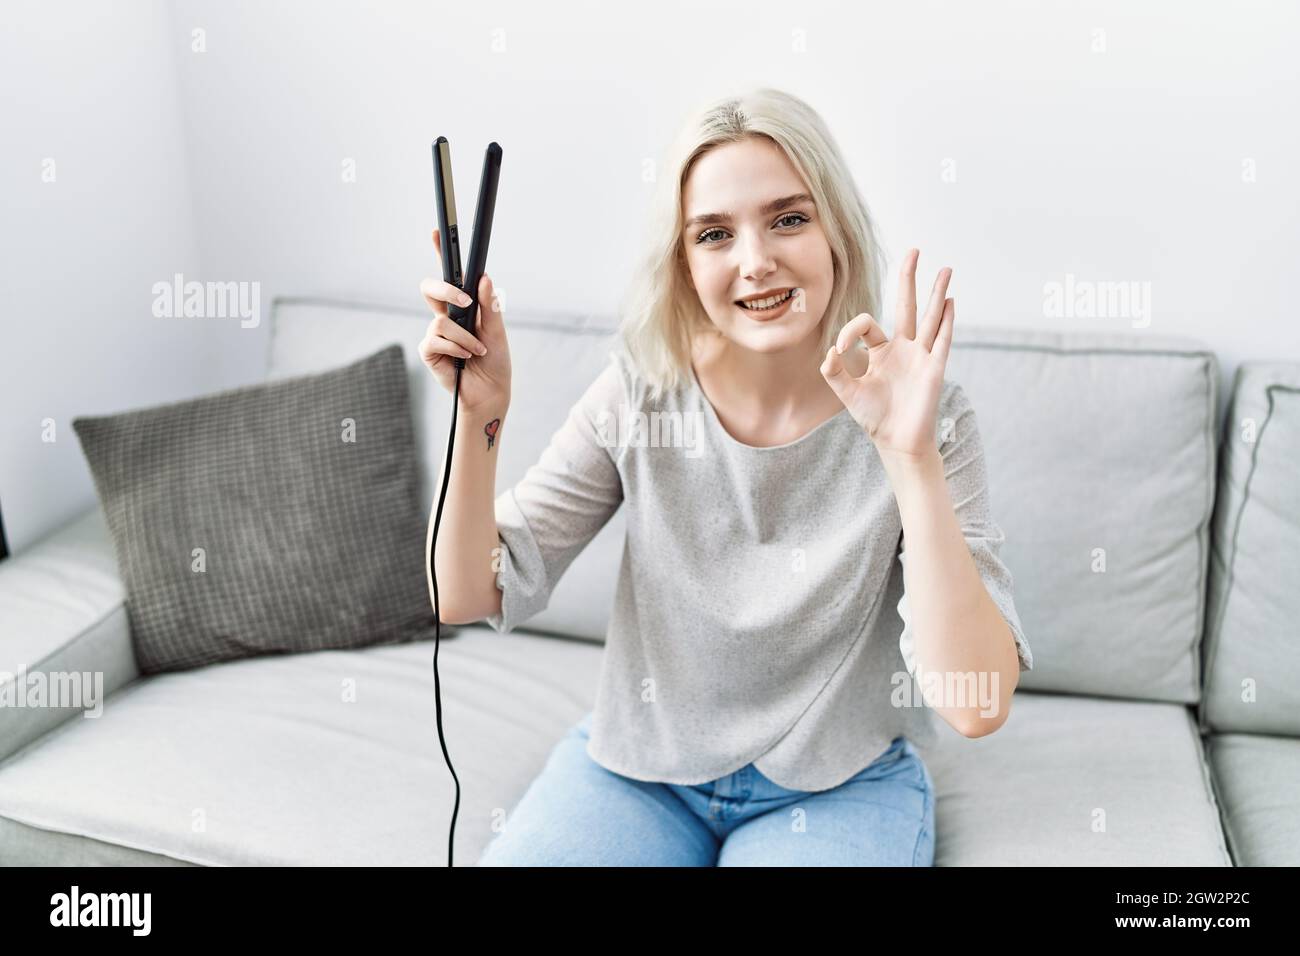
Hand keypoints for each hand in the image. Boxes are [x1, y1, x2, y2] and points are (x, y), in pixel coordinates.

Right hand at [419, 227, 511, 410]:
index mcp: (463, 306)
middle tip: (466, 302)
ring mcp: (435, 333)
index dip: (441, 253)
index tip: (437, 232)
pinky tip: (464, 357)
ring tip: (477, 350)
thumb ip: (490, 306)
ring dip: (465, 337)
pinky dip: (456, 348)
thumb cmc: (495, 360)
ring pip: (441, 321)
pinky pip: (436, 339)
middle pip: (430, 288)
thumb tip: (485, 279)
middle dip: (445, 290)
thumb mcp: (497, 331)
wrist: (490, 391)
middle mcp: (446, 315)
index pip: (449, 276)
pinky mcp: (429, 351)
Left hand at [820, 248, 953, 461]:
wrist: (897, 442)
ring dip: (937, 292)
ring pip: (931, 317)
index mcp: (880, 351)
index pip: (867, 324)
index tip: (839, 349)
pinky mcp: (934, 367)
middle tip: (914, 250)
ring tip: (946, 268)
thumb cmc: (874, 418)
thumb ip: (834, 373)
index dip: (849, 331)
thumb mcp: (847, 394)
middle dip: (909, 278)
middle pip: (906, 305)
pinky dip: (948, 320)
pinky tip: (951, 301)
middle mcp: (903, 348)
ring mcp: (921, 355)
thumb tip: (829, 351)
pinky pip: (942, 340)